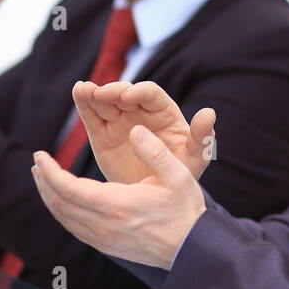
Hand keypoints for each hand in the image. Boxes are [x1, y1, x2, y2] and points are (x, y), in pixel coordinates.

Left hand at [30, 123, 205, 267]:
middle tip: (37, 163)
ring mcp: (103, 238)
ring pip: (64, 218)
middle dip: (44, 181)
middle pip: (60, 203)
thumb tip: (136, 130)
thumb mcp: (178, 175)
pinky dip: (61, 212)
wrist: (191, 248)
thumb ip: (155, 151)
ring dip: (49, 197)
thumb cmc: (185, 209)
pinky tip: (61, 201)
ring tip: (43, 179)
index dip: (49, 172)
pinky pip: (74, 228)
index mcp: (118, 204)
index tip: (39, 156)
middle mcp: (105, 225)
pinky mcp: (106, 246)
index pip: (69, 188)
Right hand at [72, 80, 214, 183]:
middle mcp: (140, 112)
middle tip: (102, 93)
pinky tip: (78, 91)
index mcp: (164, 113)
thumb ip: (201, 136)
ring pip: (106, 102)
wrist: (156, 198)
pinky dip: (84, 103)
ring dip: (95, 93)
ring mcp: (120, 122)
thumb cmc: (181, 174)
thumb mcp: (195, 158)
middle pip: (125, 94)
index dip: (140, 92)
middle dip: (114, 91)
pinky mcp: (102, 135)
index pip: (152, 95)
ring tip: (84, 90)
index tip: (129, 96)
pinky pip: (93, 117)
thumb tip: (209, 112)